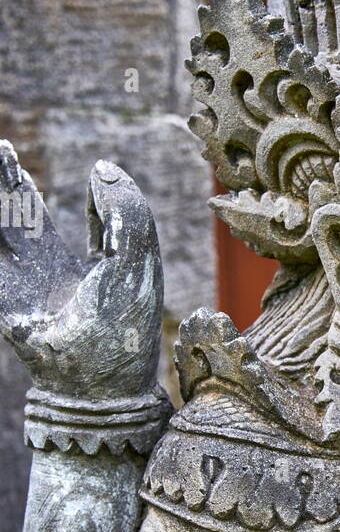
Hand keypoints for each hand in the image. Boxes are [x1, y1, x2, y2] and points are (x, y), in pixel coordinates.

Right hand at [0, 144, 162, 396]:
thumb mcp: (135, 261)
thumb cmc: (123, 327)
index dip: (97, 196)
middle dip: (14, 182)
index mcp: (99, 266)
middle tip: (2, 147)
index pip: (93, 221)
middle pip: (31, 215)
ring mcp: (26, 283)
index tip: (100, 170)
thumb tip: (102, 167)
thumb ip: (125, 209)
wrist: (93, 383)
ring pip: (5, 227)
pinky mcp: (6, 298)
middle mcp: (58, 272)